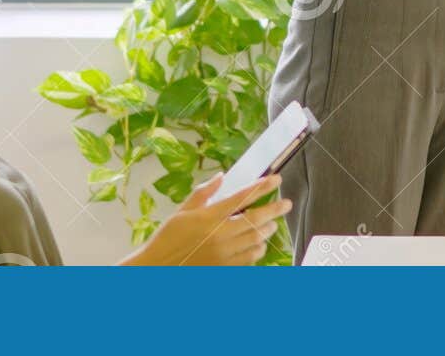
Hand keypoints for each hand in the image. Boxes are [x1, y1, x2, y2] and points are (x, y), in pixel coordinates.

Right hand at [125, 172, 290, 265]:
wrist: (158, 269)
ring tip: (271, 224)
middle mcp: (219, 235)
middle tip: (286, 204)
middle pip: (255, 219)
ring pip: (256, 239)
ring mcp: (224, 254)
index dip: (262, 187)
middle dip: (274, 210)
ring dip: (267, 230)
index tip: (276, 179)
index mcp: (209, 216)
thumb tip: (221, 176)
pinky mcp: (225, 268)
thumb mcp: (182, 211)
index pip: (242, 197)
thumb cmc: (167, 238)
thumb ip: (203, 193)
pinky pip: (250, 258)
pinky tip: (258, 244)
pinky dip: (258, 249)